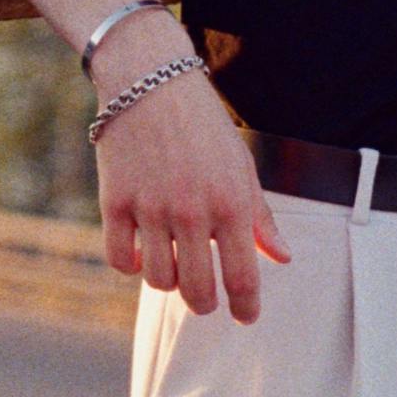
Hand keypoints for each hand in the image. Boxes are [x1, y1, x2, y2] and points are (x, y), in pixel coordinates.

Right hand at [88, 26, 290, 321]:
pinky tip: (141, 253)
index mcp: (230, 202)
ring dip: (169, 283)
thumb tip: (282, 258)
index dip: (246, 307)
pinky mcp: (114, 201)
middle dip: (206, 304)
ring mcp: (150, 207)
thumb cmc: (203, 125)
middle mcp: (191, 210)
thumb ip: (260, 217)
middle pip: (198, 291)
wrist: (150, 79)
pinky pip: (120, 259)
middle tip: (207, 299)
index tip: (246, 317)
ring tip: (174, 268)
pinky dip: (132, 265)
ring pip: (159, 280)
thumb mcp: (241, 165)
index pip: (241, 278)